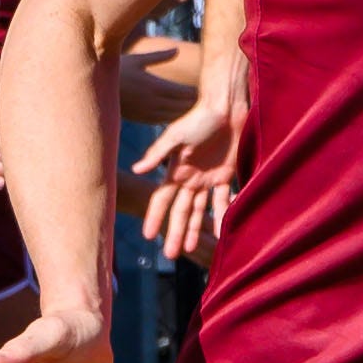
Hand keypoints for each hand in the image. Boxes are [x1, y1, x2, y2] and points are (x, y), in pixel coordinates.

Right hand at [128, 65, 245, 257]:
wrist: (226, 105)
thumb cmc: (199, 117)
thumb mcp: (177, 135)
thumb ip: (157, 153)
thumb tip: (136, 169)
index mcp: (176, 171)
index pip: (162, 200)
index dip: (154, 217)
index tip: (147, 236)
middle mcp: (189, 178)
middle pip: (180, 211)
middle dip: (174, 233)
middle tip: (170, 256)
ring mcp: (207, 178)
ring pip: (199, 211)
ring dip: (194, 230)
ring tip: (190, 250)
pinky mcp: (225, 174)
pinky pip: (223, 200)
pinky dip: (222, 215)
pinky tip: (221, 232)